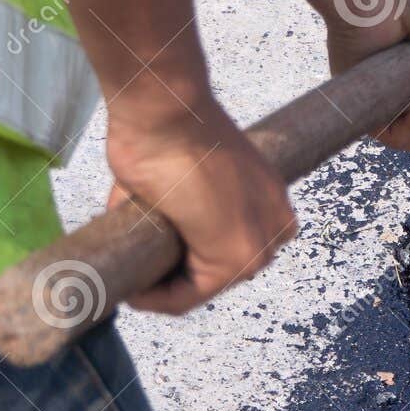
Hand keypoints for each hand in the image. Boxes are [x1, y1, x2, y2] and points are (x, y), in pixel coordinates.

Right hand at [105, 89, 296, 315]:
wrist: (168, 111)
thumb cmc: (166, 130)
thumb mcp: (183, 172)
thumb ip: (176, 205)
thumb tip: (142, 226)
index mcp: (269, 201)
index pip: (226, 247)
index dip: (184, 262)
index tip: (152, 267)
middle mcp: (276, 225)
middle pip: (217, 270)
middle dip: (174, 277)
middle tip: (139, 276)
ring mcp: (262, 244)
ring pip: (204, 286)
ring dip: (164, 289)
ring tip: (133, 282)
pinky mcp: (238, 258)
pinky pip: (190, 296)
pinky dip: (158, 299)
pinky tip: (134, 293)